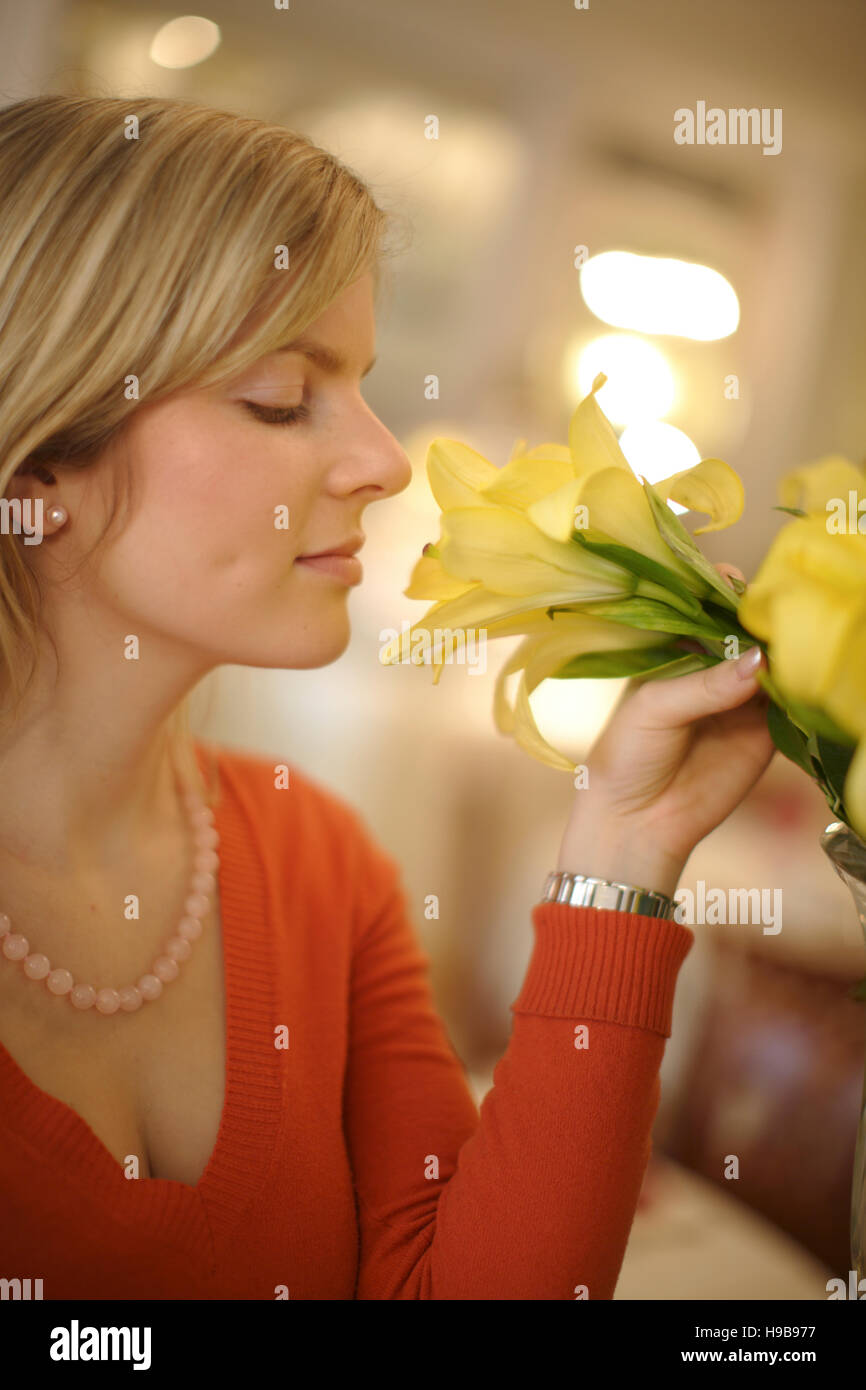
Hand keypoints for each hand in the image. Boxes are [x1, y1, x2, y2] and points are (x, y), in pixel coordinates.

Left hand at [555, 564, 775, 899]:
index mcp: (673, 651)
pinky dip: (799, 688)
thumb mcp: (655, 709)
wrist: (638, 822)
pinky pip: (790, 702)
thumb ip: (706, 685)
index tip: (734, 582)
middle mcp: (711, 667)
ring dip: (785, 650)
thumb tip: (761, 659)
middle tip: (776, 612)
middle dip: (761, 618)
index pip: (701, 607)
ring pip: (773, 662)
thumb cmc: (627, 755)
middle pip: (745, 629)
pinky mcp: (765, 729)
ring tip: (794, 639)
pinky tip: (804, 676)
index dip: (718, 592)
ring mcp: (741, 696)